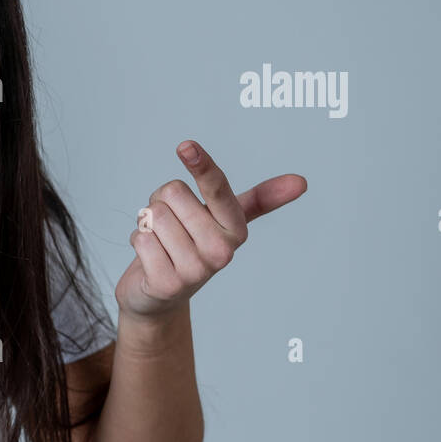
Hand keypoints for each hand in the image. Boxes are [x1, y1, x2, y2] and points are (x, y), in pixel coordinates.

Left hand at [115, 140, 306, 320]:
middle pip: (172, 192)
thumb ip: (261, 198)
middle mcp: (221, 251)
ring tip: (162, 241)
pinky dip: (138, 241)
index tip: (186, 146)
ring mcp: (195, 270)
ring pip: (154, 214)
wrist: (160, 295)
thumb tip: (302, 181)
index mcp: (236, 229)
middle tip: (172, 224)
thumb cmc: (192, 246)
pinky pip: (140, 238)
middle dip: (162, 201)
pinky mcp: (167, 283)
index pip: (217, 188)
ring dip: (148, 223)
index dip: (202, 165)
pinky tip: (150, 259)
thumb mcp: (225, 220)